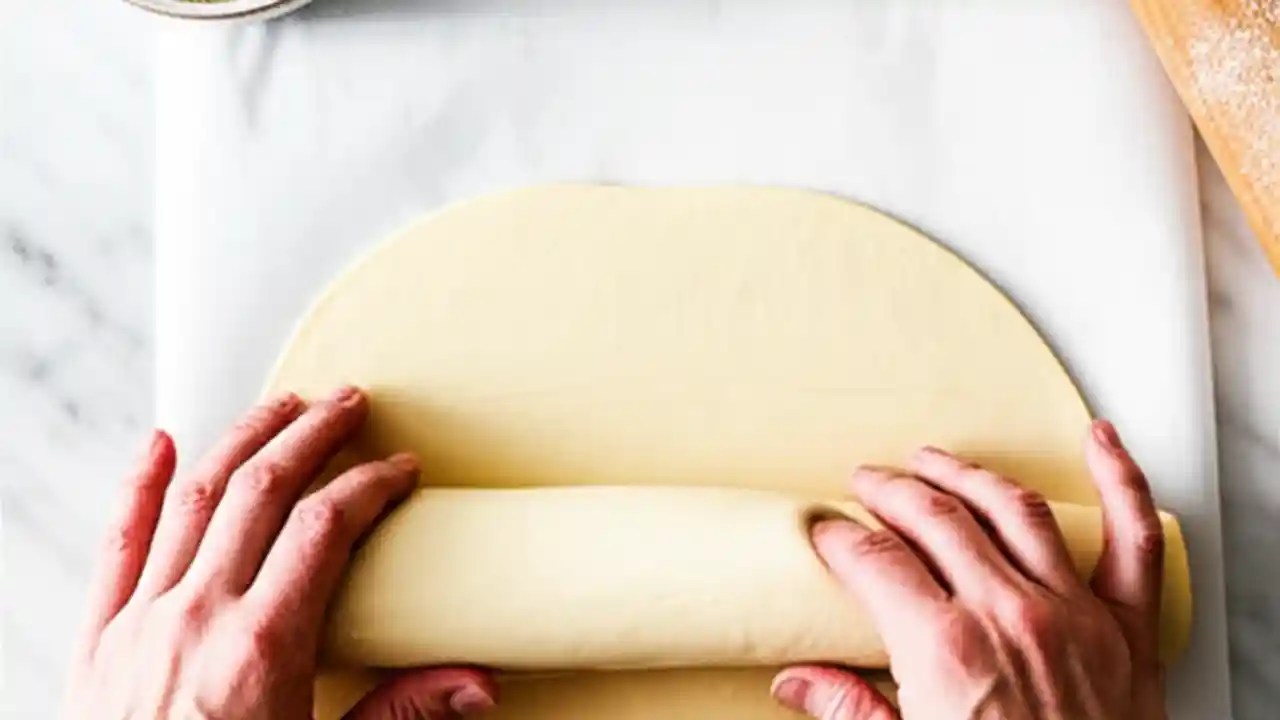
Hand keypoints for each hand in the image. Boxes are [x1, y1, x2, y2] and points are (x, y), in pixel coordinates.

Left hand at [68, 387, 496, 719]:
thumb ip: (400, 714)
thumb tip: (476, 682)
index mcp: (263, 647)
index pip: (325, 528)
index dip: (370, 486)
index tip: (398, 470)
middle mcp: (198, 617)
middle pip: (262, 490)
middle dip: (313, 435)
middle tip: (348, 403)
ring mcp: (141, 621)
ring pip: (193, 497)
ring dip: (242, 439)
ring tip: (281, 405)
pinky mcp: (98, 638)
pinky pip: (118, 542)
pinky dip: (137, 486)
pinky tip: (158, 442)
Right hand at [771, 420, 1165, 719]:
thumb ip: (850, 712)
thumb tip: (797, 682)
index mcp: (946, 651)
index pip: (874, 562)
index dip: (839, 539)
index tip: (826, 531)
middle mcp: (1010, 615)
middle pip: (936, 518)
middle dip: (891, 490)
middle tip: (868, 482)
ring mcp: (1075, 615)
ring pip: (1014, 509)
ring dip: (967, 474)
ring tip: (935, 460)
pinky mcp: (1129, 631)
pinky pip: (1134, 541)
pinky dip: (1122, 483)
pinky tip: (1102, 443)